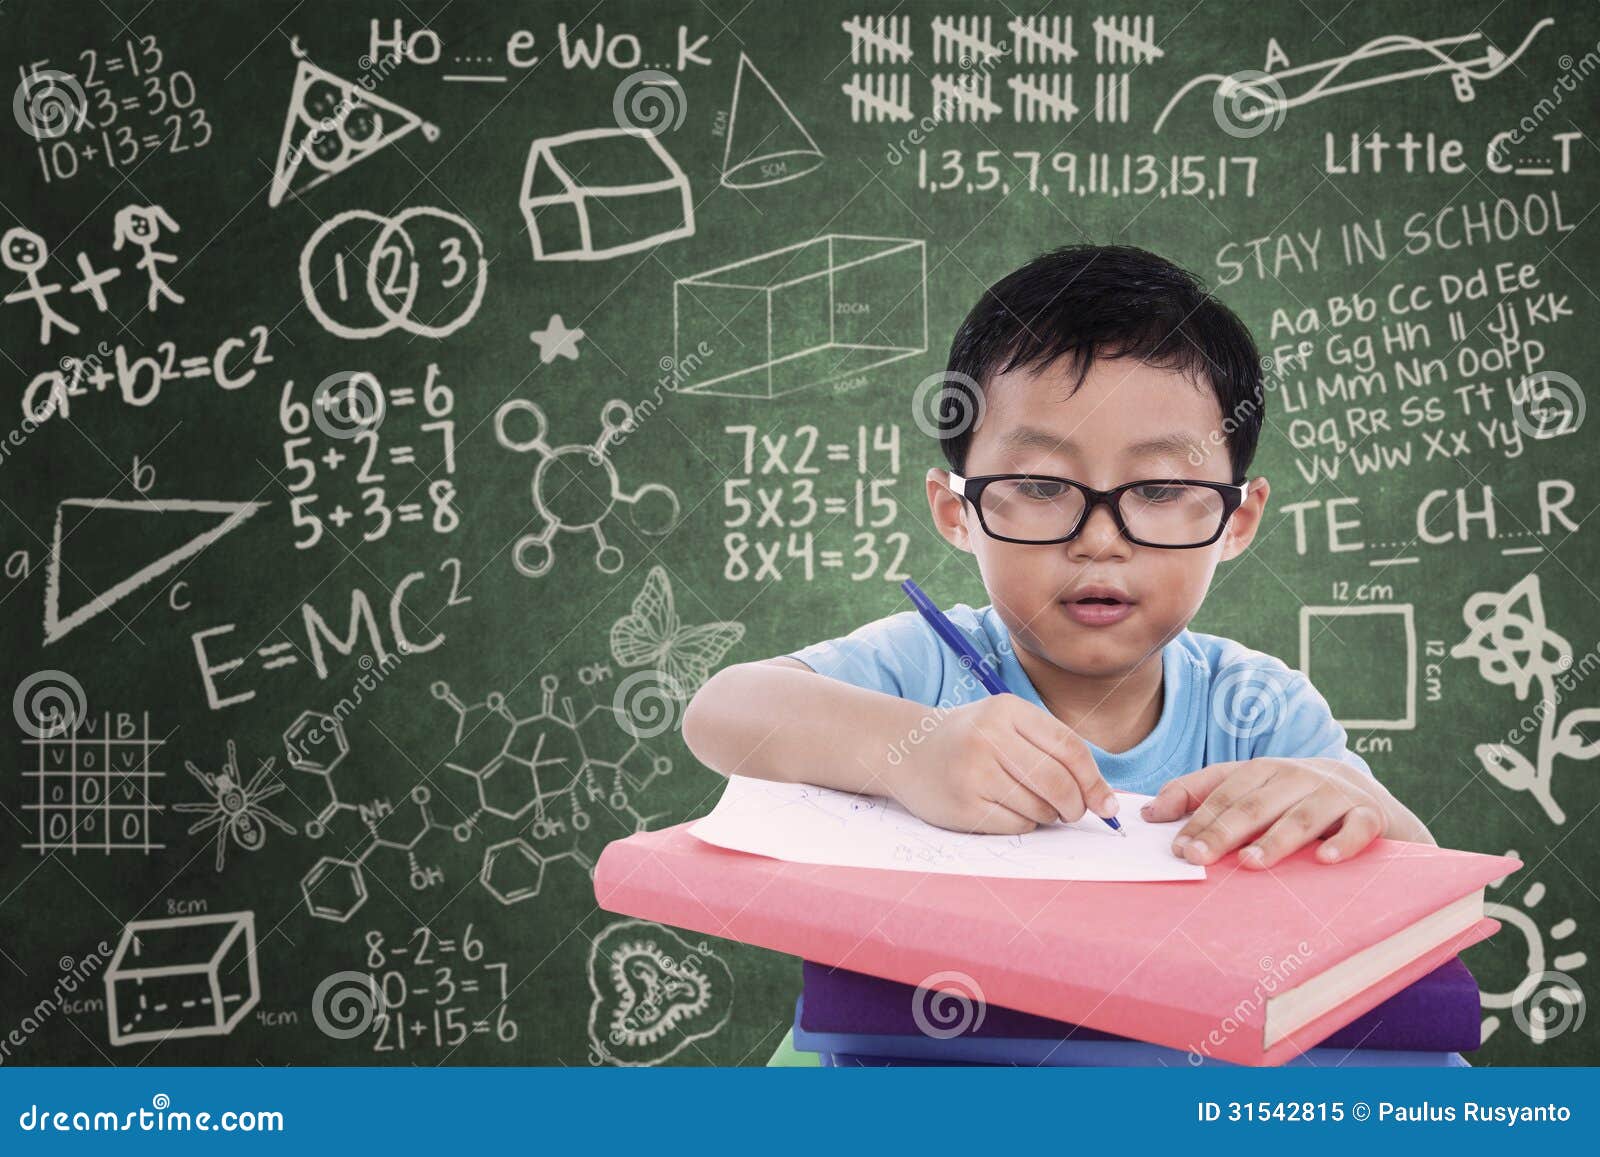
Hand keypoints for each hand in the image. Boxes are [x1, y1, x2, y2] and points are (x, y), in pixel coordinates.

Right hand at [887, 694, 1118, 834]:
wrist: (905, 750)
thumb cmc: (970, 740)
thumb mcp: (1006, 725)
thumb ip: (1052, 750)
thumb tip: (1103, 796)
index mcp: (1006, 709)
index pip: (1068, 747)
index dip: (1094, 779)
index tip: (1105, 801)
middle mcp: (987, 737)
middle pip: (1057, 781)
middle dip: (1076, 804)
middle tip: (1075, 812)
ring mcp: (972, 772)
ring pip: (1039, 806)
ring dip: (1048, 814)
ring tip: (1033, 804)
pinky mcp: (962, 805)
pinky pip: (1016, 824)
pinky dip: (1025, 824)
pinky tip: (1008, 810)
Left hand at [1138, 757, 1433, 867]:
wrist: (1372, 801)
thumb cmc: (1296, 802)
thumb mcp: (1250, 794)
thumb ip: (1200, 798)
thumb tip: (1148, 813)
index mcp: (1263, 770)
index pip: (1222, 792)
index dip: (1197, 818)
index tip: (1175, 847)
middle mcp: (1296, 776)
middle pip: (1254, 804)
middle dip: (1223, 831)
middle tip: (1197, 857)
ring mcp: (1334, 793)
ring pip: (1301, 816)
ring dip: (1275, 840)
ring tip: (1250, 863)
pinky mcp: (1371, 813)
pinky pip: (1357, 827)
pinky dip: (1343, 843)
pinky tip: (1326, 860)